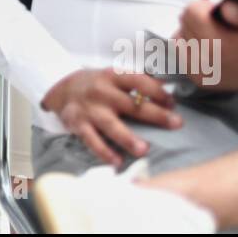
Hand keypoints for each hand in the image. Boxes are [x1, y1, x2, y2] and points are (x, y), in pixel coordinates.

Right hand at [40, 67, 179, 168]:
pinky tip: (117, 161)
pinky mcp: (78, 124)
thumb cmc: (97, 84)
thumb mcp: (114, 75)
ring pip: (110, 125)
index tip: (173, 103)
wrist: (61, 88)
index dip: (157, 91)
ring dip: (127, 138)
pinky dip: (104, 152)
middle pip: (130, 104)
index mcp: (113, 76)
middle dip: (155, 114)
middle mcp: (101, 91)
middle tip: (176, 124)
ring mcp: (89, 109)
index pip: (138, 81)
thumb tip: (168, 85)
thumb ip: (138, 80)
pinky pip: (92, 140)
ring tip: (144, 150)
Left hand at [174, 0, 237, 91]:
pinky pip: (181, 55)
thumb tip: (224, 7)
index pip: (191, 13)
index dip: (202, 5)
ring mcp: (200, 72)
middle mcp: (205, 60)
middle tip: (213, 18)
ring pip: (178, 38)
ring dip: (190, 31)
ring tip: (208, 31)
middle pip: (184, 23)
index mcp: (218, 44)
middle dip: (196, 16)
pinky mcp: (198, 79)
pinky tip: (204, 45)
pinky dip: (188, 47)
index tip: (213, 6)